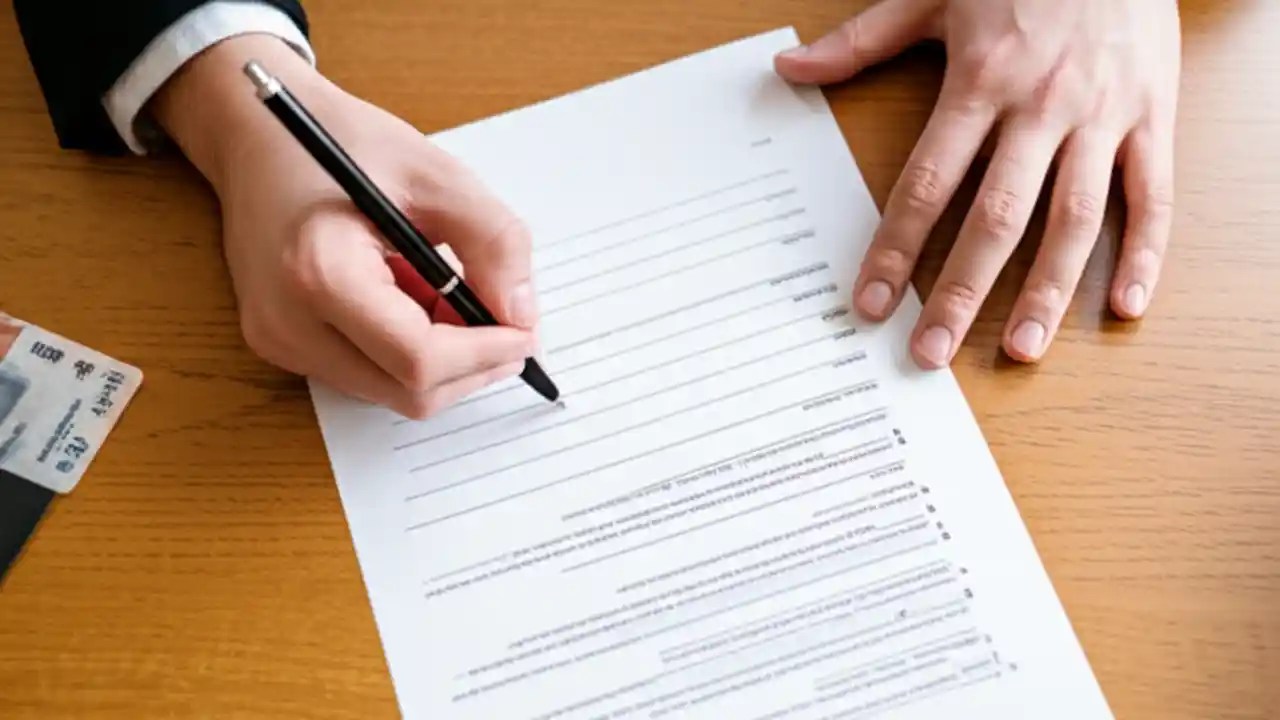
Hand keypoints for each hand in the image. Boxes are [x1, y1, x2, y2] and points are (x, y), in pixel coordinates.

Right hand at [153, 35, 538, 418]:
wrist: (257, 134)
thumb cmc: (341, 142)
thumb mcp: (435, 175)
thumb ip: (493, 242)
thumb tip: (521, 313)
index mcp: (320, 271)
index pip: (419, 359)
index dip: (485, 354)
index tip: (524, 332)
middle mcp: (288, 322)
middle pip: (408, 392)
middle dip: (470, 364)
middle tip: (503, 318)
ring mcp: (278, 341)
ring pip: (391, 391)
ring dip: (440, 359)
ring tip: (446, 292)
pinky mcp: (279, 346)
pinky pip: (365, 374)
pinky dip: (407, 352)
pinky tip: (411, 297)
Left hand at [776, 0, 1180, 366]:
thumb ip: (860, 41)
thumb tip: (789, 69)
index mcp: (981, 80)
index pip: (928, 182)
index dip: (896, 248)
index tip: (870, 303)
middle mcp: (1041, 107)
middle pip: (997, 216)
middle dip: (960, 291)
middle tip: (930, 350)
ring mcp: (1102, 116)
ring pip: (1074, 217)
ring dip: (1046, 290)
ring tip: (1018, 349)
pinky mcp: (1154, 116)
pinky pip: (1155, 195)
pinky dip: (1144, 253)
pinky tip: (1122, 306)